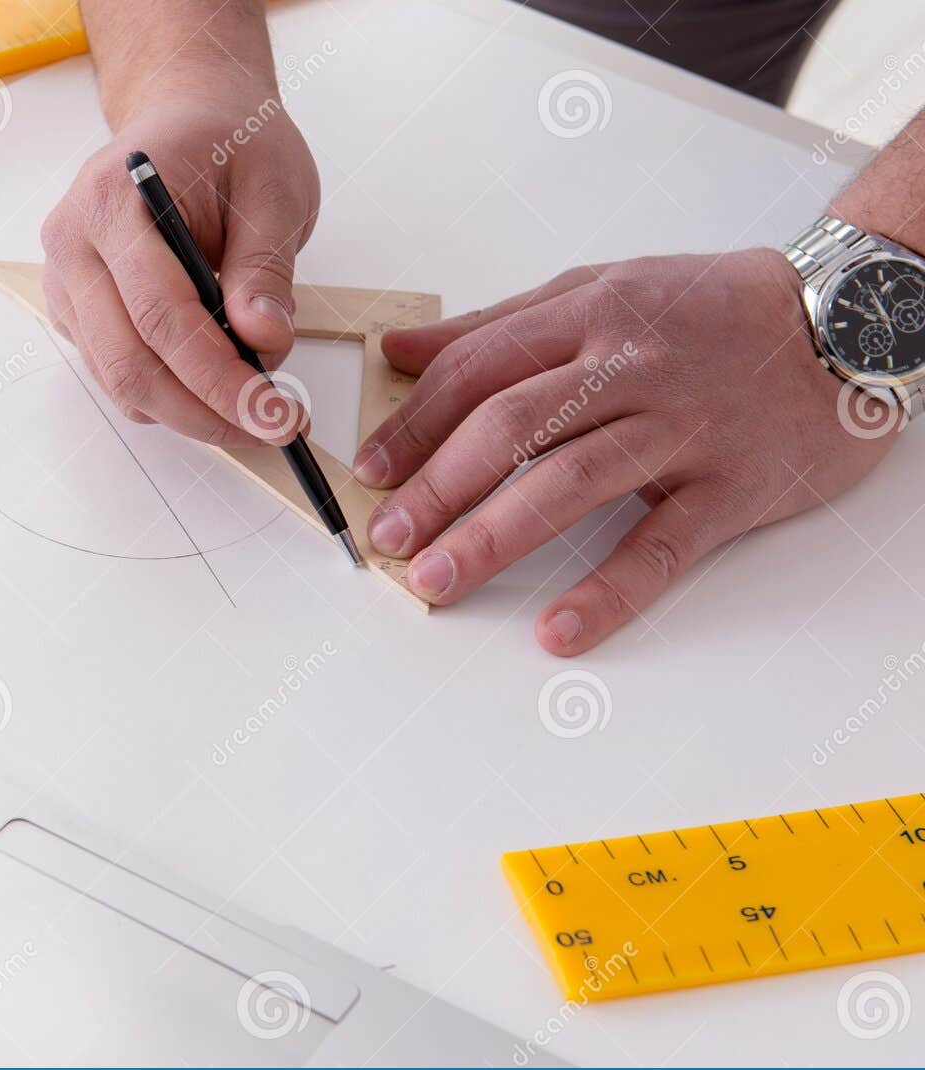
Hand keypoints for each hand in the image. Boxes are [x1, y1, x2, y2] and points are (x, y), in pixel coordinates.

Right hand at [40, 91, 319, 445]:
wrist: (186, 117)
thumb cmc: (229, 144)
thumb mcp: (274, 188)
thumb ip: (265, 266)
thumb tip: (264, 340)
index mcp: (114, 202)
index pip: (161, 315)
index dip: (220, 378)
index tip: (277, 413)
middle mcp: (73, 245)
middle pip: (130, 364)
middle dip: (206, 412)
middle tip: (273, 427)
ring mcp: (66, 283)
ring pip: (120, 381)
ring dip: (190, 412)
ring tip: (255, 408)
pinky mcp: (76, 311)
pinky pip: (118, 375)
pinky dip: (170, 396)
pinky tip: (218, 387)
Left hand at [352, 248, 899, 653]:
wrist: (848, 321)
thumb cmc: (708, 310)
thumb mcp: (600, 290)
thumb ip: (497, 326)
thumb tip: (400, 350)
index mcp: (589, 314)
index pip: (478, 369)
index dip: (414, 422)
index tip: (371, 469)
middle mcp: (630, 366)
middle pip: (511, 427)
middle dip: (436, 485)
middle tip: (387, 536)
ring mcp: (682, 428)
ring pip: (571, 483)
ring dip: (492, 536)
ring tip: (435, 580)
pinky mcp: (732, 487)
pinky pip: (662, 546)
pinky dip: (608, 592)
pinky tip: (559, 631)